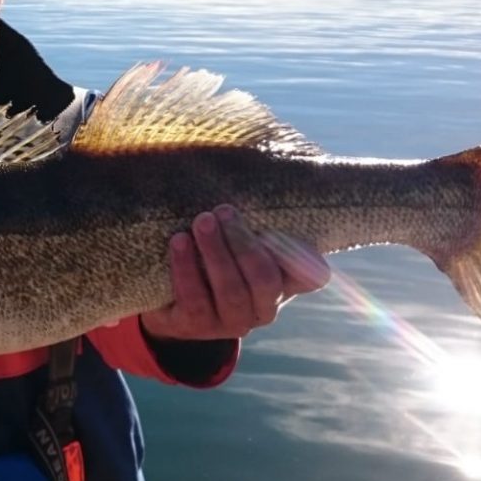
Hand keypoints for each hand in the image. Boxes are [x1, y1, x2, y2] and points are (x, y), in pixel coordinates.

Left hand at [141, 205, 330, 340]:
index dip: (305, 258)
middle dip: (244, 243)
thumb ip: (257, 210)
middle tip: (222, 211)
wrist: (169, 296)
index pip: (312, 275)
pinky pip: (195, 300)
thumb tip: (269, 153)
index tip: (280, 229)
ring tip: (200, 222)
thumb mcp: (237, 233)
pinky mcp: (196, 327)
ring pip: (232, 291)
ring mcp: (231, 322)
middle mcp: (264, 308)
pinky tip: (178, 243)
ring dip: (216, 253)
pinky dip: (186, 269)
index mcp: (284, 283)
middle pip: (265, 280)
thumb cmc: (213, 252)